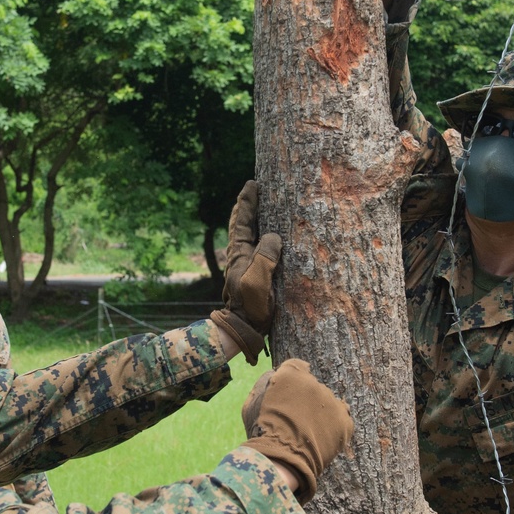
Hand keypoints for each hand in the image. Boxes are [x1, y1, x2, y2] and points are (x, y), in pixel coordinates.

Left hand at [210, 181, 281, 365]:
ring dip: (255, 219)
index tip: (252, 183)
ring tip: (263, 205)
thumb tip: (273, 236)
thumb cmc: (251, 307)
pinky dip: (263, 235)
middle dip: (248, 206)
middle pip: (243, 224)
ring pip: (250, 235)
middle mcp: (241, 255)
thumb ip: (264, 258)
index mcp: (240, 253)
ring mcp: (246, 265)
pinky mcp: (255, 275)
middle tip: (255, 189)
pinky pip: (259, 248)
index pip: (243, 220)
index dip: (247, 201)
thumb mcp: (257, 282)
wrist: (244, 329)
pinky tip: (270, 236)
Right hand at [241, 358, 351, 503]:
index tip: (290, 391)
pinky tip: (322, 437)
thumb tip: (275, 374)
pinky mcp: (344, 422)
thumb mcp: (251, 403)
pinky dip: (334, 426)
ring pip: (327, 402)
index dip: (292, 379)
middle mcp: (314, 383)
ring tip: (307, 433)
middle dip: (305, 399)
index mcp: (291, 375)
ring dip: (320, 413)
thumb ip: (264, 383)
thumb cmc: (260, 432)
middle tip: (294, 420)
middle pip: (312, 387)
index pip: (296, 367)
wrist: (281, 460)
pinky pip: (342, 418)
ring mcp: (331, 402)